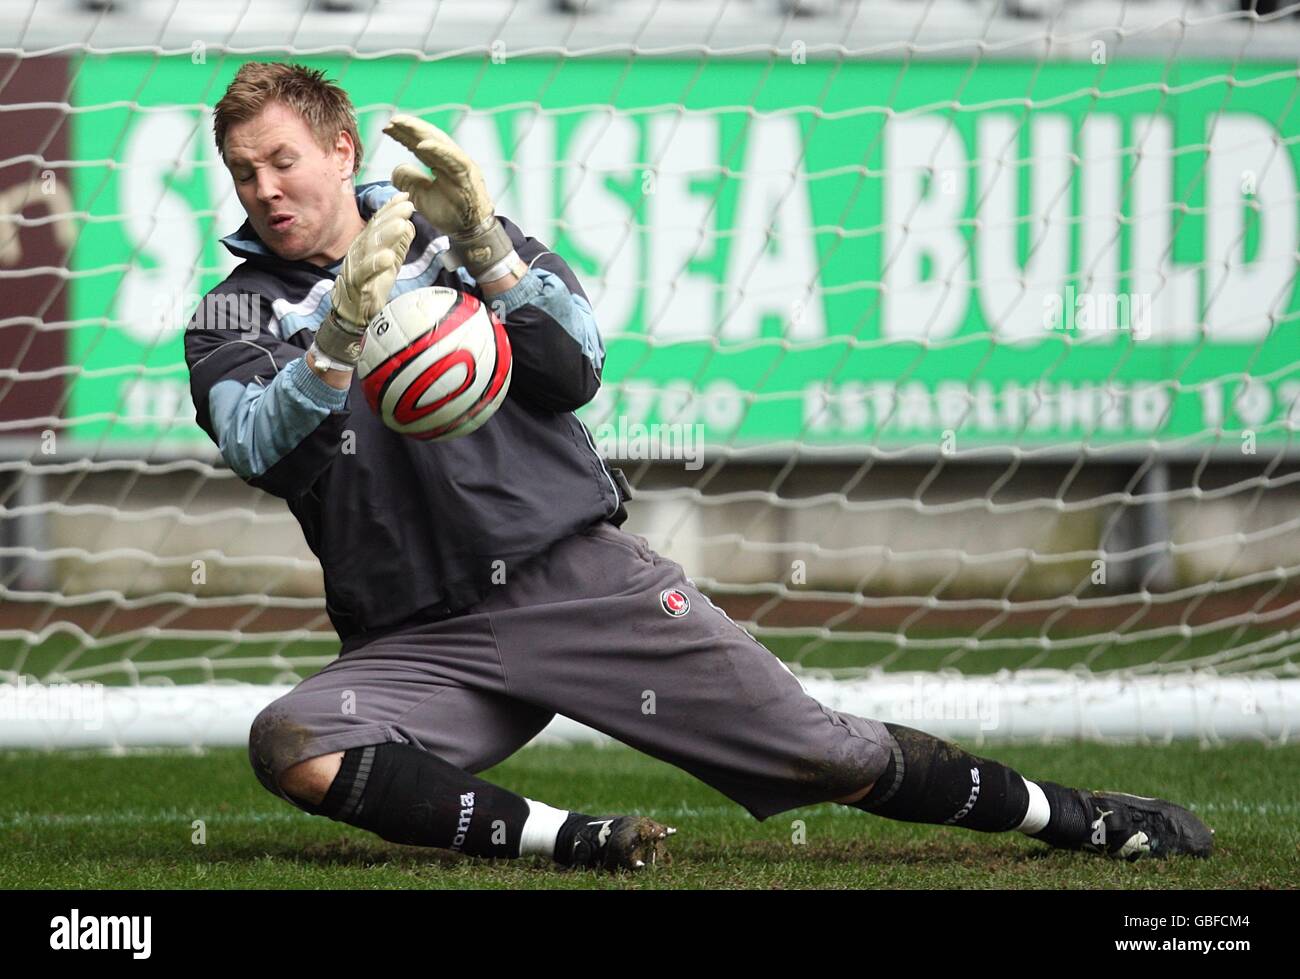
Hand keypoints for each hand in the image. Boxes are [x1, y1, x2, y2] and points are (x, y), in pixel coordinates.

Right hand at [314, 192, 415, 366]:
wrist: (353, 313)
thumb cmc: (371, 284)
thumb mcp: (388, 260)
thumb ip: (398, 242)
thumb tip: (409, 223)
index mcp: (367, 244)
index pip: (379, 223)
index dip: (391, 209)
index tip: (406, 197)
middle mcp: (359, 251)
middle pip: (375, 230)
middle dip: (391, 216)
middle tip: (408, 206)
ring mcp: (356, 267)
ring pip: (370, 248)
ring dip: (387, 235)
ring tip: (402, 224)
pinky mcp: (356, 285)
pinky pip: (364, 273)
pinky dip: (376, 265)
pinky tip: (388, 258)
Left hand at [384, 114, 517, 281]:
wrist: (470, 232)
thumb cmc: (449, 214)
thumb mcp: (420, 196)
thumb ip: (408, 180)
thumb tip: (396, 168)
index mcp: (440, 163)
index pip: (420, 144)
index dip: (404, 135)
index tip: (386, 128)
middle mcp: (451, 160)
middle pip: (429, 138)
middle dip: (410, 128)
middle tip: (391, 121)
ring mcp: (461, 165)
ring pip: (440, 142)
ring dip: (420, 132)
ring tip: (402, 124)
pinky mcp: (469, 174)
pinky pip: (453, 158)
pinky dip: (439, 150)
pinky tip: (422, 144)